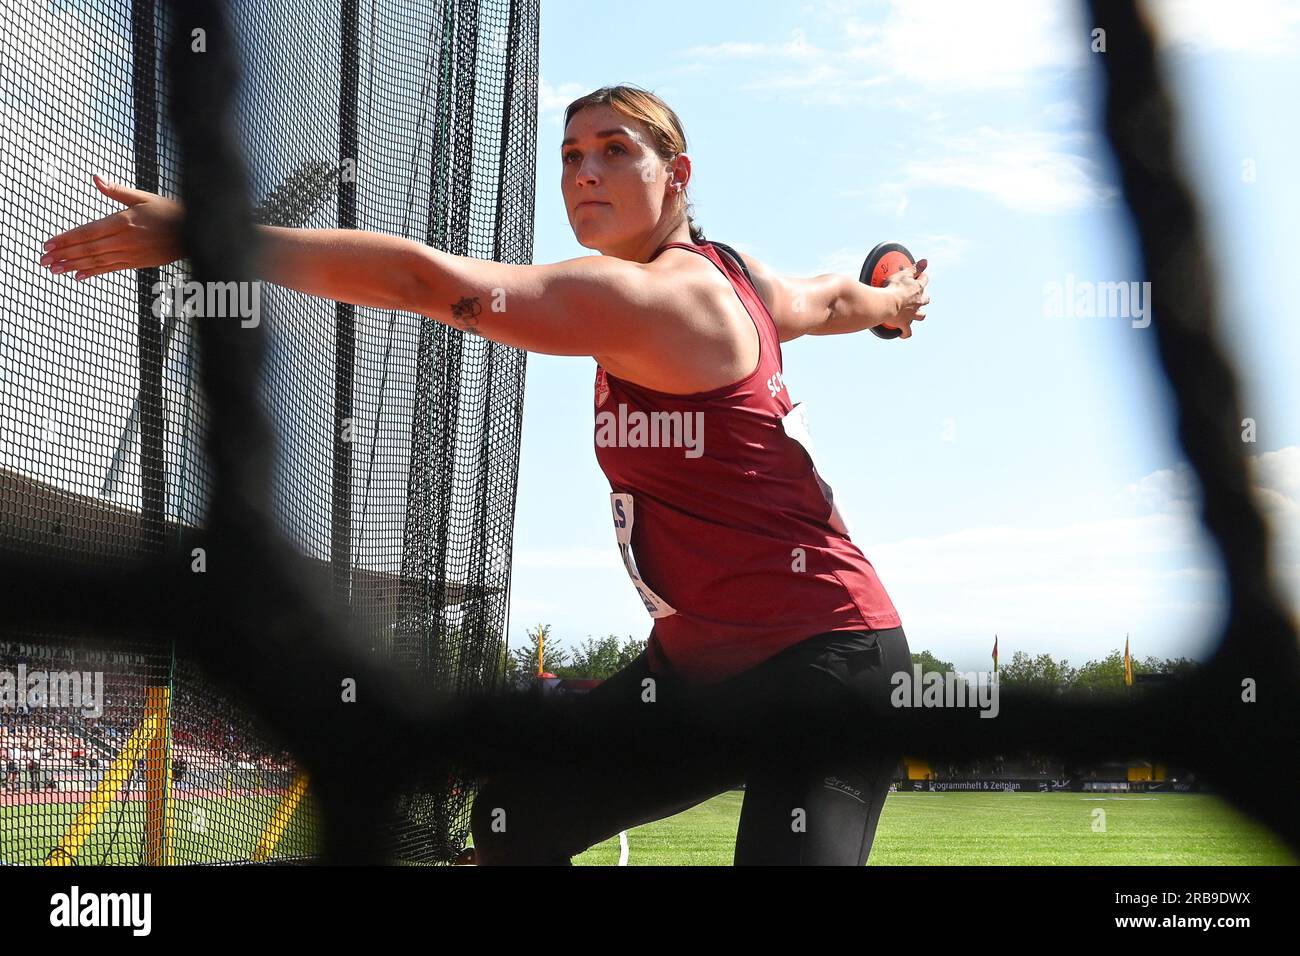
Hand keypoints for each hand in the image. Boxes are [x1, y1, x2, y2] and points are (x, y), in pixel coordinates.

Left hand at [39, 175, 183, 280]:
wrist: (195, 233)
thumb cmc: (169, 212)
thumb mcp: (143, 197)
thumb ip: (116, 191)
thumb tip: (95, 179)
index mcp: (123, 222)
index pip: (87, 232)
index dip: (66, 239)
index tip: (48, 244)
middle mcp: (125, 240)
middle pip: (88, 249)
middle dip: (64, 255)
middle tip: (43, 260)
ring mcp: (131, 254)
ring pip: (96, 261)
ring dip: (73, 266)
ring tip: (55, 269)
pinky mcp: (138, 263)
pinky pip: (111, 268)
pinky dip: (93, 272)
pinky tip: (78, 276)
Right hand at [883, 257, 929, 338]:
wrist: (886, 304)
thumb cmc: (892, 288)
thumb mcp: (903, 274)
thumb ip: (915, 268)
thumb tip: (926, 261)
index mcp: (917, 288)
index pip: (924, 280)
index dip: (922, 277)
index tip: (920, 275)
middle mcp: (918, 302)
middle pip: (926, 299)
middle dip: (923, 297)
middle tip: (919, 296)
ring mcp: (912, 314)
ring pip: (921, 316)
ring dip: (919, 315)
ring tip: (914, 315)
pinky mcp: (904, 323)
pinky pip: (907, 332)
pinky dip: (906, 333)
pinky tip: (903, 334)